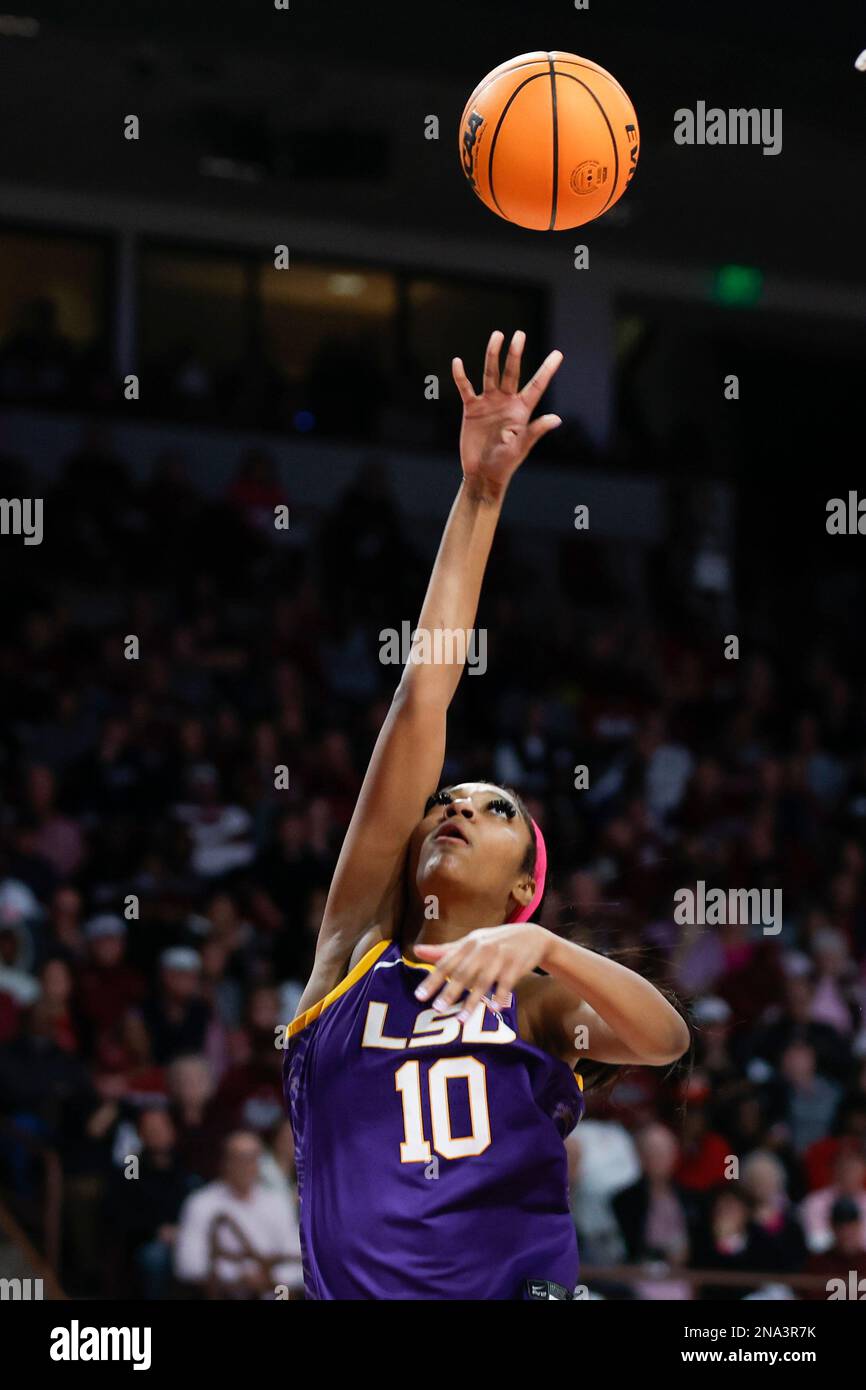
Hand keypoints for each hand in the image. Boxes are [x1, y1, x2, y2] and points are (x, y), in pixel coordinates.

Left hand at [413, 922, 548, 1020]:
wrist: (532, 936)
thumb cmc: (495, 942)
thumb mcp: (471, 943)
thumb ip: (445, 950)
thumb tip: (416, 950)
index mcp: (468, 944)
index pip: (446, 963)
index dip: (432, 979)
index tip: (419, 996)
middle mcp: (482, 949)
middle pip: (463, 973)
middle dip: (449, 992)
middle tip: (436, 1009)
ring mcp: (500, 956)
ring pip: (483, 981)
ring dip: (472, 1001)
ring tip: (462, 1019)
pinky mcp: (516, 965)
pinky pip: (506, 983)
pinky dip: (500, 995)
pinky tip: (495, 1008)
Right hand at [452, 330, 562, 497]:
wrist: (483, 472)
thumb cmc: (505, 463)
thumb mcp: (522, 447)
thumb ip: (535, 430)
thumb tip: (556, 419)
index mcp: (522, 410)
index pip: (537, 385)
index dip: (548, 370)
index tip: (558, 354)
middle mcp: (507, 402)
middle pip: (512, 373)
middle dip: (515, 354)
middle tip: (519, 335)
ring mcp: (489, 403)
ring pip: (491, 374)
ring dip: (493, 355)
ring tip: (497, 336)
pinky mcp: (472, 409)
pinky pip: (466, 389)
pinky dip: (461, 376)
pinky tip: (458, 363)